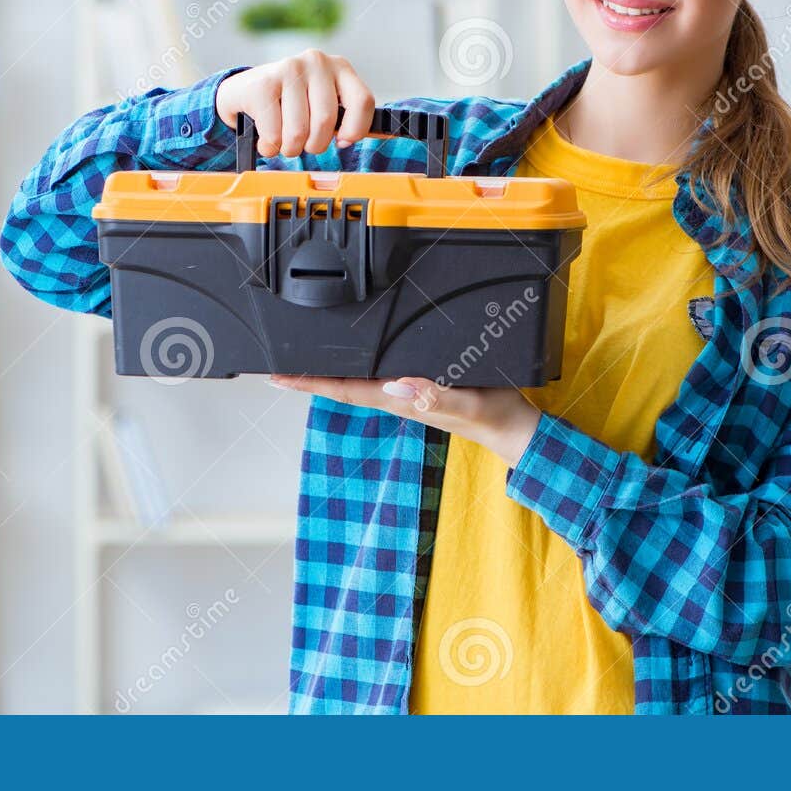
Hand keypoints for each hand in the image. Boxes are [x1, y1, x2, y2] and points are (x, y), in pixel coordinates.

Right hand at [214, 50, 375, 158]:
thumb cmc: (289, 103)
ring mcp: (288, 68)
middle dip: (314, 144)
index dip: (354, 130)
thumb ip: (349, 116)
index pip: (363, 101)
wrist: (243, 92)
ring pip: (299, 132)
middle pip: (327, 122)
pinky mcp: (262, 83)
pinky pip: (274, 134)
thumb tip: (385, 133)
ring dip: (289, 149)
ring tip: (283, 140)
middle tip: (303, 143)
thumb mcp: (323, 103)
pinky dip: (269, 147)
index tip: (342, 142)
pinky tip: (266, 136)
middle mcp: (316, 61)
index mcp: (339, 67)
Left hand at [268, 373, 542, 467]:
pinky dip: (355, 366)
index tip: (277, 376)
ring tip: (299, 360)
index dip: (310, 383)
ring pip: (356, 380)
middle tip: (274, 364)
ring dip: (327, 372)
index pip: (345, 389)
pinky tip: (350, 359)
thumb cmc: (495, 416)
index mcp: (401, 399)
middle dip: (308, 375)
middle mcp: (398, 396)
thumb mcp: (469, 404)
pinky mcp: (419, 387)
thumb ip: (436, 396)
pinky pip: (378, 375)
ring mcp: (407, 394)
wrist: (515, 430)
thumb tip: (396, 386)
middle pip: (342, 384)